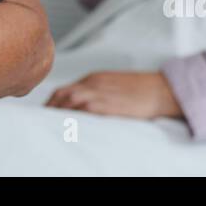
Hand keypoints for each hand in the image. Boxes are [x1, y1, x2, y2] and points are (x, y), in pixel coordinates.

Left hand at [45, 70, 183, 119]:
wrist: (162, 89)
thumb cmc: (141, 90)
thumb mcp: (114, 85)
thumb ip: (97, 92)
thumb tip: (83, 106)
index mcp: (94, 79)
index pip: (65, 89)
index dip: (53, 103)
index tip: (47, 114)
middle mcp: (94, 84)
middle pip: (63, 93)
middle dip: (51, 108)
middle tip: (44, 122)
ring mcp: (101, 93)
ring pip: (70, 99)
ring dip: (59, 112)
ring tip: (52, 126)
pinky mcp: (109, 104)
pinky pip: (86, 109)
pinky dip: (74, 116)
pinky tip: (69, 126)